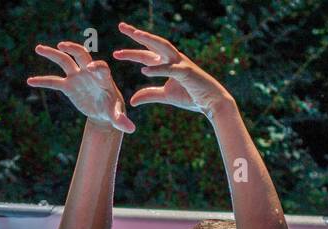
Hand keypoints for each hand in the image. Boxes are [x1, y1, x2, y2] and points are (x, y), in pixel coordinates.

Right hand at [27, 41, 134, 133]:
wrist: (104, 112)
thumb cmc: (112, 110)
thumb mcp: (117, 116)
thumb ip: (121, 120)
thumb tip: (131, 129)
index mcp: (103, 77)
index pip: (101, 68)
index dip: (97, 67)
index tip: (92, 67)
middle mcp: (89, 72)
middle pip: (81, 55)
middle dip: (73, 49)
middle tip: (62, 45)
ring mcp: (77, 77)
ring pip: (64, 61)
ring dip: (52, 54)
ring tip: (38, 48)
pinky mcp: (68, 85)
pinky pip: (54, 81)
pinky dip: (42, 81)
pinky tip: (30, 81)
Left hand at [113, 22, 231, 118]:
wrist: (211, 102)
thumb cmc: (191, 96)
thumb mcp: (165, 96)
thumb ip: (149, 95)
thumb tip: (131, 100)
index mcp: (167, 63)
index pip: (145, 55)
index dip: (130, 53)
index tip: (116, 53)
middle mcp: (173, 59)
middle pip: (152, 44)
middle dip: (137, 34)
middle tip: (121, 26)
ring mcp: (180, 63)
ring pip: (163, 47)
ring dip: (149, 40)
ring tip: (136, 34)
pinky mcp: (187, 72)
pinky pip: (170, 69)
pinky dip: (157, 69)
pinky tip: (144, 70)